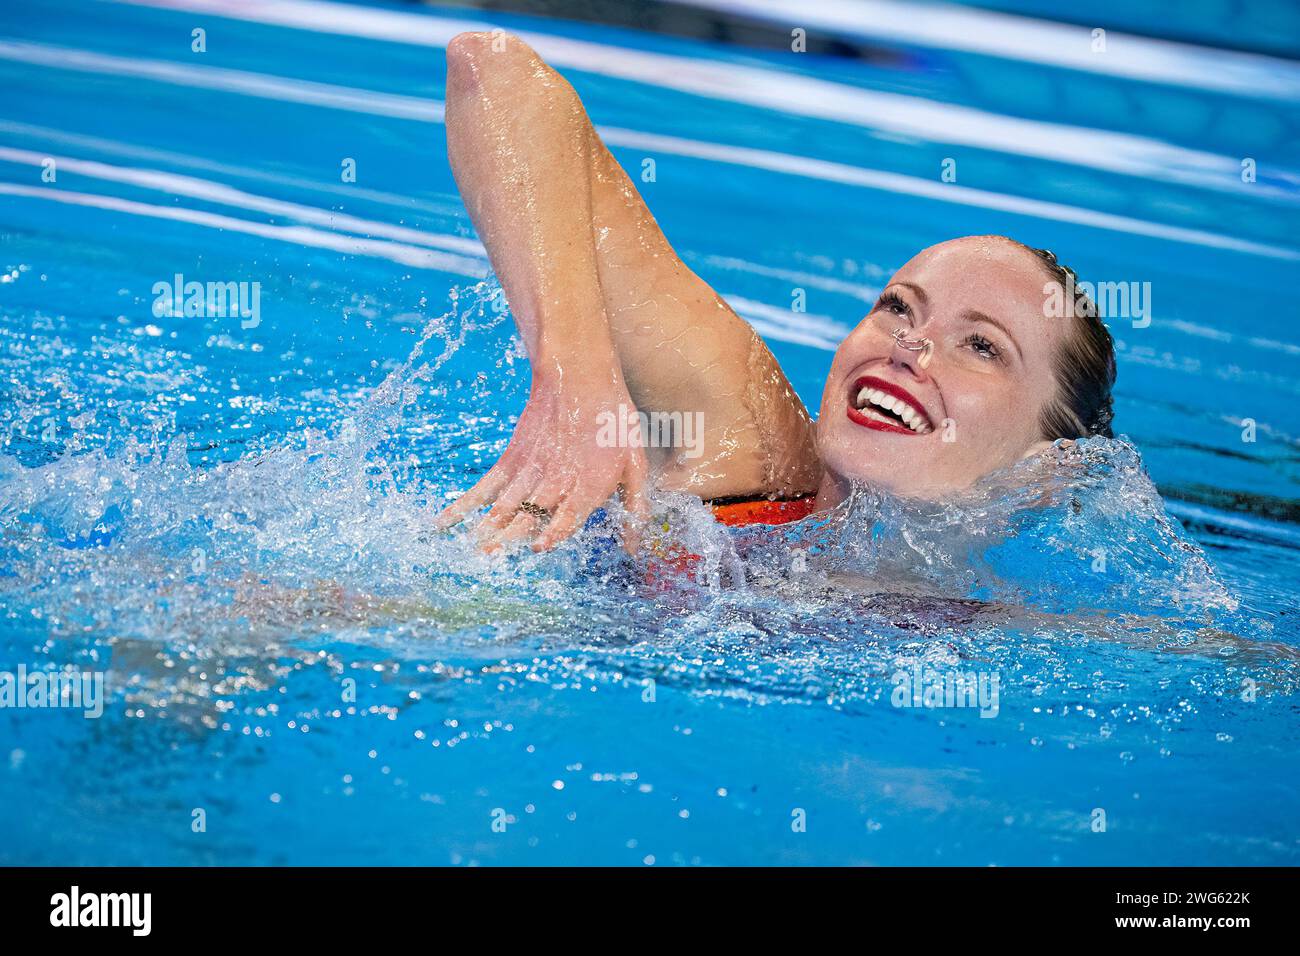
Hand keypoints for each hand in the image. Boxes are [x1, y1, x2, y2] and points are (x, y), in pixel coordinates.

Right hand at [434, 367, 649, 552]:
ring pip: (504, 506)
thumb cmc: (613, 423)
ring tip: (472, 551)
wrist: (579, 376)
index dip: (551, 533)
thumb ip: (636, 508)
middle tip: (490, 559)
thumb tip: (634, 549)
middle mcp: (555, 481)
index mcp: (588, 484)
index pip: (567, 515)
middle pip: (529, 515)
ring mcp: (529, 471)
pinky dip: (462, 506)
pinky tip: (443, 523)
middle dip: (509, 538)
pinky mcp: (511, 461)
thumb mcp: (635, 464)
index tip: (536, 548)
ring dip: (486, 529)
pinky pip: (484, 488)